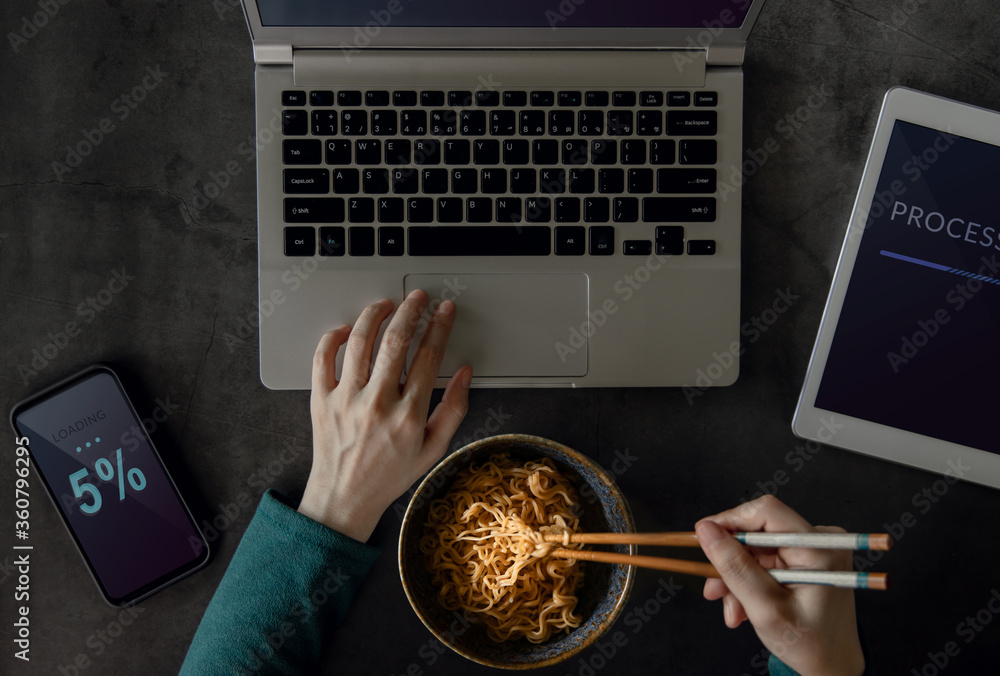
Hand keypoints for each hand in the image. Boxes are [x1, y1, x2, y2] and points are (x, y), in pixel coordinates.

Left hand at [298, 290, 471, 541]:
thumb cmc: (389, 475)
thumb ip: (454, 409)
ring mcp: (346, 399)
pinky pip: (323, 358)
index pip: (428, 356)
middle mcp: (376, 403)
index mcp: (408, 415)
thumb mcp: (434, 449)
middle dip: (411, 310)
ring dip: (375, 314)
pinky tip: (349, 330)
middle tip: (417, 297)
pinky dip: (335, 337)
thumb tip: (464, 374)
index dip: (440, 327)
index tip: (444, 311)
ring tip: (386, 304)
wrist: (344, 498)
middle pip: (395, 340)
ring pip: (360, 341)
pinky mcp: (321, 400)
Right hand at [695, 495, 863, 675]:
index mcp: (819, 548)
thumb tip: (705, 529)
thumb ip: (735, 567)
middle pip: (757, 532)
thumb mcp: (765, 609)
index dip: (730, 520)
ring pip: (756, 549)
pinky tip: (744, 606)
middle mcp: (820, 541)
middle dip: (732, 562)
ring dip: (738, 578)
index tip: (704, 540)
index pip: (765, 512)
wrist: (834, 666)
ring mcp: (813, 550)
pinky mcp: (805, 559)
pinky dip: (750, 581)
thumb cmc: (810, 644)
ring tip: (732, 610)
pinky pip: (765, 560)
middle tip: (714, 590)